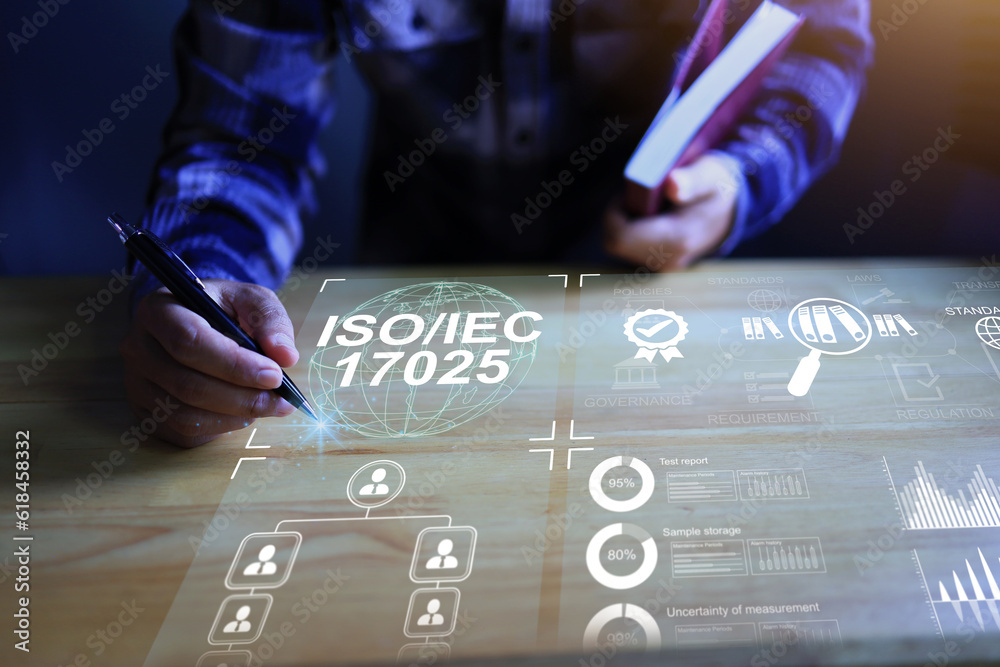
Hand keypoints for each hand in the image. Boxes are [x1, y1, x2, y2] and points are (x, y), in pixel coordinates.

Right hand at [120, 279, 299, 447]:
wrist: (194, 320)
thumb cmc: (223, 308)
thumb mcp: (249, 299)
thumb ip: (270, 320)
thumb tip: (285, 356)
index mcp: (159, 310)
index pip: (190, 342)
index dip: (235, 365)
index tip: (275, 375)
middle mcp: (138, 347)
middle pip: (187, 384)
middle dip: (242, 398)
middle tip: (281, 401)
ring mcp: (136, 383)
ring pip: (184, 414)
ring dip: (234, 416)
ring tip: (266, 405)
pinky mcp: (145, 411)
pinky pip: (182, 431)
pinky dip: (220, 428)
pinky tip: (242, 413)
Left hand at [604, 153, 739, 270]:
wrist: (732, 210)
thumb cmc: (717, 186)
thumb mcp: (710, 174)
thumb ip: (691, 180)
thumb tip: (672, 184)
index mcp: (677, 239)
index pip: (620, 237)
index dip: (614, 212)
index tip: (626, 192)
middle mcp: (668, 259)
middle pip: (617, 242)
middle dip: (618, 216)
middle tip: (636, 195)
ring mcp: (664, 265)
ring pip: (621, 246)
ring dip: (625, 222)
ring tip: (646, 203)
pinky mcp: (661, 264)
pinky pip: (631, 248)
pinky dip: (633, 229)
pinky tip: (650, 214)